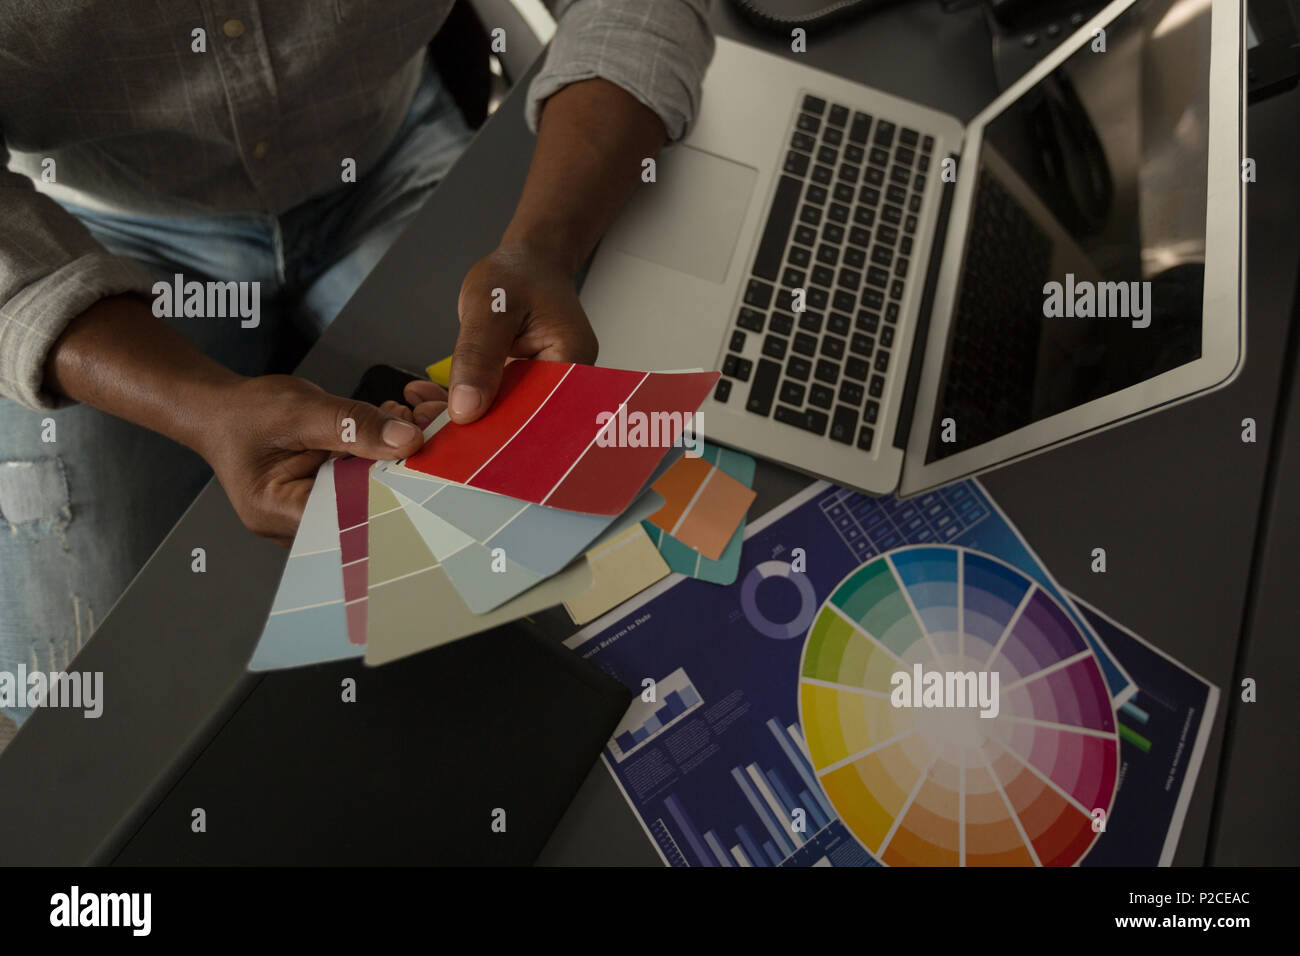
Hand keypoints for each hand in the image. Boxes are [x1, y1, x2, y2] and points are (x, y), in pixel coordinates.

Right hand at [199, 375, 430, 545]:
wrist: (221, 410)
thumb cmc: (244, 412)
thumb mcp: (301, 409)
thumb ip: (354, 424)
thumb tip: (407, 439)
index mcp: (278, 511)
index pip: (349, 515)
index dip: (391, 489)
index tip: (421, 459)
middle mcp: (297, 522)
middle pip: (363, 507)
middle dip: (396, 467)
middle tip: (418, 428)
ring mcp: (313, 511)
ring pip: (368, 493)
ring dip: (391, 457)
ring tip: (403, 419)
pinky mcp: (326, 496)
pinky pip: (361, 482)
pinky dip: (378, 455)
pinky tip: (389, 427)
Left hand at [446, 240, 597, 423]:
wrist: (525, 262)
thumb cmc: (517, 273)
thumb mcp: (490, 307)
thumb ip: (478, 355)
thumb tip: (466, 409)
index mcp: (571, 360)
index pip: (541, 413)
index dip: (503, 433)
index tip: (460, 441)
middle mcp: (564, 381)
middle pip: (524, 422)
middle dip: (477, 431)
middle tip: (429, 428)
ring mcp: (544, 387)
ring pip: (506, 417)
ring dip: (467, 420)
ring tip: (422, 415)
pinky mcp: (523, 388)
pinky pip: (496, 405)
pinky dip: (465, 405)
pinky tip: (431, 402)